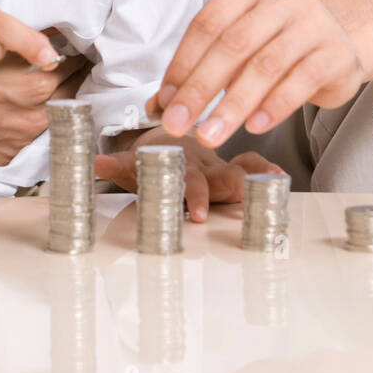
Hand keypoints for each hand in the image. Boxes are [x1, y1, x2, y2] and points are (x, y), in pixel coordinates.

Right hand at [0, 51, 89, 165]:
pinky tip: (35, 108)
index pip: (73, 69)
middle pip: (71, 96)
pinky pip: (34, 137)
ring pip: (56, 118)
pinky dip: (40, 121)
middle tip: (79, 62)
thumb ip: (26, 46)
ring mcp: (18, 141)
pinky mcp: (4, 155)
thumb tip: (56, 36)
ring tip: (61, 83)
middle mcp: (31, 119)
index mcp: (32, 88)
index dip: (78, 55)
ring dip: (61, 99)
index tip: (83, 47)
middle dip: (76, 78)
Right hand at [94, 127, 285, 221]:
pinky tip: (279, 173)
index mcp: (182, 181)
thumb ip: (115, 166)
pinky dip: (263, 167)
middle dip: (234, 190)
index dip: (196, 199)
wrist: (168, 157)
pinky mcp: (229, 163)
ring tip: (273, 180)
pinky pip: (251, 164)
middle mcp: (203, 182)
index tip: (199, 214)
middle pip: (221, 186)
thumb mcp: (132, 166)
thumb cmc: (152, 164)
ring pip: (239, 178)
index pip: (190, 190)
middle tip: (248, 192)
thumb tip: (93, 165)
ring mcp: (219, 174)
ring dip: (254, 179)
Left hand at [143, 0, 367, 147]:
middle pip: (233, 44)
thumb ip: (201, 68)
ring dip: (232, 105)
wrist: (339, 41)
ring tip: (210, 134)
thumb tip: (160, 105)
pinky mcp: (335, 54)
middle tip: (178, 123)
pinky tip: (253, 126)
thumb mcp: (239, 43)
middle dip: (200, 89)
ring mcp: (314, 22)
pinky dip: (273, 107)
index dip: (182, 63)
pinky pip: (300, 82)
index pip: (208, 22)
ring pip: (265, 66)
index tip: (165, 100)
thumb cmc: (278, 40)